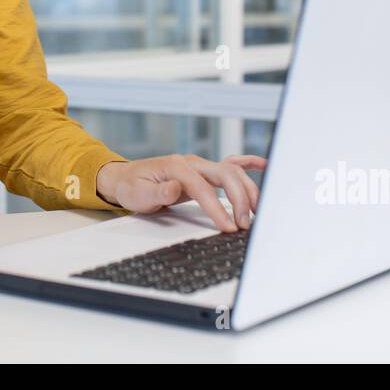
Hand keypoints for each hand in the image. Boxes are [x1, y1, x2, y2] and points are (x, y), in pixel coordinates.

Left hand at [96, 154, 266, 231]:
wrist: (125, 178)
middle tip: (243, 224)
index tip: (227, 227)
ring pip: (232, 171)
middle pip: (225, 174)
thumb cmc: (132, 187)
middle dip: (239, 199)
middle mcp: (192, 162)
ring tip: (254, 214)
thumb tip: (175, 188)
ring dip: (247, 190)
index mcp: (177, 166)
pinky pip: (231, 164)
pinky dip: (249, 164)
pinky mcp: (204, 172)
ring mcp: (200, 165)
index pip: (203, 187)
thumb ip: (157, 191)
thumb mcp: (137, 193)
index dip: (218, 208)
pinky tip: (264, 166)